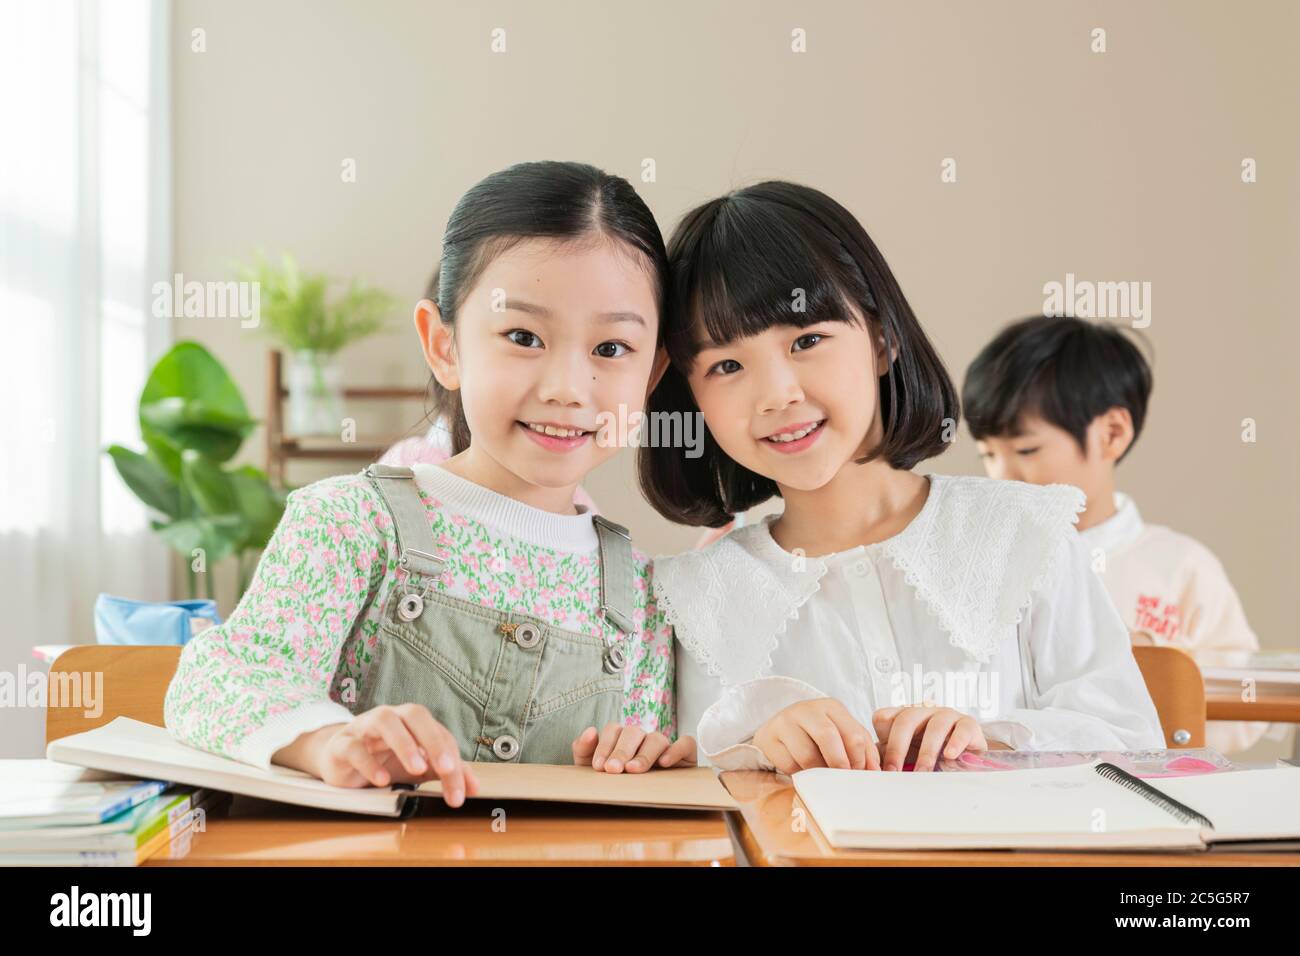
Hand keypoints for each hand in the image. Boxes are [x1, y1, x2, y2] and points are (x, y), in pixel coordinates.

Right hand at [306, 703, 479, 806]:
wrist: (341, 761)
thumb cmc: (383, 759)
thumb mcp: (417, 766)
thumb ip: (444, 773)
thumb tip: (473, 787)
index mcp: (413, 721)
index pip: (439, 734)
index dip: (454, 760)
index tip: (463, 791)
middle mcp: (391, 717)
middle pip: (416, 715)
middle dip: (434, 741)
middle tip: (447, 769)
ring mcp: (364, 728)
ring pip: (385, 722)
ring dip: (404, 744)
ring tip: (417, 770)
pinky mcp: (342, 745)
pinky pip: (354, 748)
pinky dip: (369, 763)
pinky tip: (381, 780)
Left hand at [572, 722, 696, 772]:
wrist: (643, 806)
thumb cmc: (616, 784)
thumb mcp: (592, 769)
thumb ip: (584, 750)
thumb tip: (590, 730)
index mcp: (621, 738)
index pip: (613, 730)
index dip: (605, 746)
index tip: (599, 767)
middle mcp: (643, 739)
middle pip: (633, 732)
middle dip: (621, 751)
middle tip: (613, 770)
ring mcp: (664, 745)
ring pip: (657, 738)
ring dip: (644, 754)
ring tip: (634, 770)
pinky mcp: (685, 755)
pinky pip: (686, 743)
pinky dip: (676, 749)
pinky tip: (665, 763)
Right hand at [752, 698, 879, 773]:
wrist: (779, 729)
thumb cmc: (818, 737)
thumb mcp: (842, 735)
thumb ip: (863, 751)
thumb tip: (876, 774)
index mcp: (831, 707)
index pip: (853, 734)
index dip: (861, 760)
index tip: (860, 777)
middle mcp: (807, 710)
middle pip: (828, 737)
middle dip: (839, 765)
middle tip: (843, 783)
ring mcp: (785, 722)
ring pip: (807, 755)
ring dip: (818, 774)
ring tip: (822, 779)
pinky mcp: (769, 738)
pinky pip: (788, 764)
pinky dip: (799, 774)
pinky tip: (802, 773)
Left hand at [871, 706, 987, 771]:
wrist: (967, 752)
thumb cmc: (930, 753)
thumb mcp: (906, 755)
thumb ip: (889, 758)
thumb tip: (868, 774)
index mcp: (903, 717)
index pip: (884, 717)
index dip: (878, 740)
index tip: (878, 765)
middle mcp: (923, 712)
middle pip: (906, 720)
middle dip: (898, 747)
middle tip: (894, 771)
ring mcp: (946, 715)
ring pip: (935, 726)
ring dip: (927, 751)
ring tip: (923, 771)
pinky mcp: (968, 724)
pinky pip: (962, 729)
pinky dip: (955, 742)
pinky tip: (949, 755)